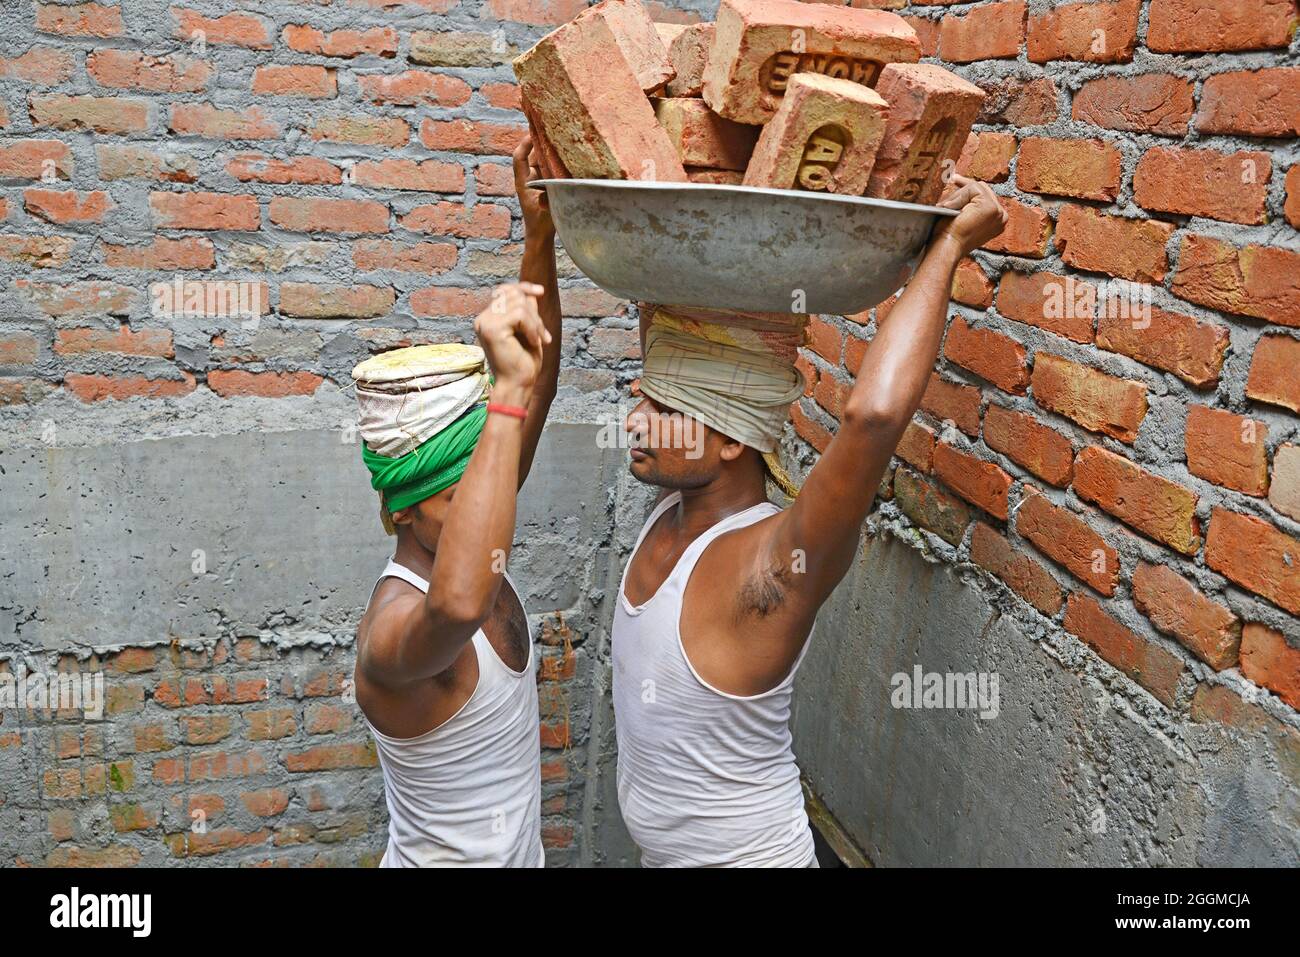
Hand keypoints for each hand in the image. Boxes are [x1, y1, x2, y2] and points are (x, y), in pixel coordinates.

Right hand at [475, 282, 549, 398]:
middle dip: (534, 312)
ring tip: (538, 340)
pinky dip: (532, 327)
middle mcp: (483, 318)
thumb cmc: (523, 362)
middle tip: (542, 335)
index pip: (505, 291)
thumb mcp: (528, 330)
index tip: (540, 292)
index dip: (523, 287)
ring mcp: (485, 323)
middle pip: (515, 295)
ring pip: (519, 304)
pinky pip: (520, 314)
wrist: (517, 385)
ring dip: (535, 322)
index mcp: (489, 318)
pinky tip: (533, 342)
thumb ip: (526, 311)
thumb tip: (531, 292)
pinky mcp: (492, 329)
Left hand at [513, 135, 552, 241]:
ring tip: (562, 139)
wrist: (540, 238)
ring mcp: (536, 182)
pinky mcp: (545, 186)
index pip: (519, 157)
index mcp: (523, 183)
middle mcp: (528, 179)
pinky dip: (555, 162)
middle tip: (552, 129)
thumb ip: (549, 198)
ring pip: (541, 160)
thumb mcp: (547, 212)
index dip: (525, 144)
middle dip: (539, 142)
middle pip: (531, 154)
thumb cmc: (542, 226)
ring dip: (549, 151)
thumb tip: (558, 184)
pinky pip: (549, 169)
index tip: (534, 133)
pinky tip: (568, 156)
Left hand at [930, 174, 1006, 257]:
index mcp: (998, 221)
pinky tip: (949, 207)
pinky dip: (958, 196)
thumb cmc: (950, 237)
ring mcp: (998, 211)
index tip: (956, 180)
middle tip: (952, 180)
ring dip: (958, 195)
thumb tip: (960, 184)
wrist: (948, 247)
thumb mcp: (964, 219)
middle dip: (964, 187)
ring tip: (945, 206)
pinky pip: (972, 189)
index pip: (986, 195)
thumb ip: (970, 206)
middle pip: (983, 189)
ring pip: (976, 188)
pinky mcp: (990, 207)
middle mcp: (1001, 216)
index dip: (969, 188)